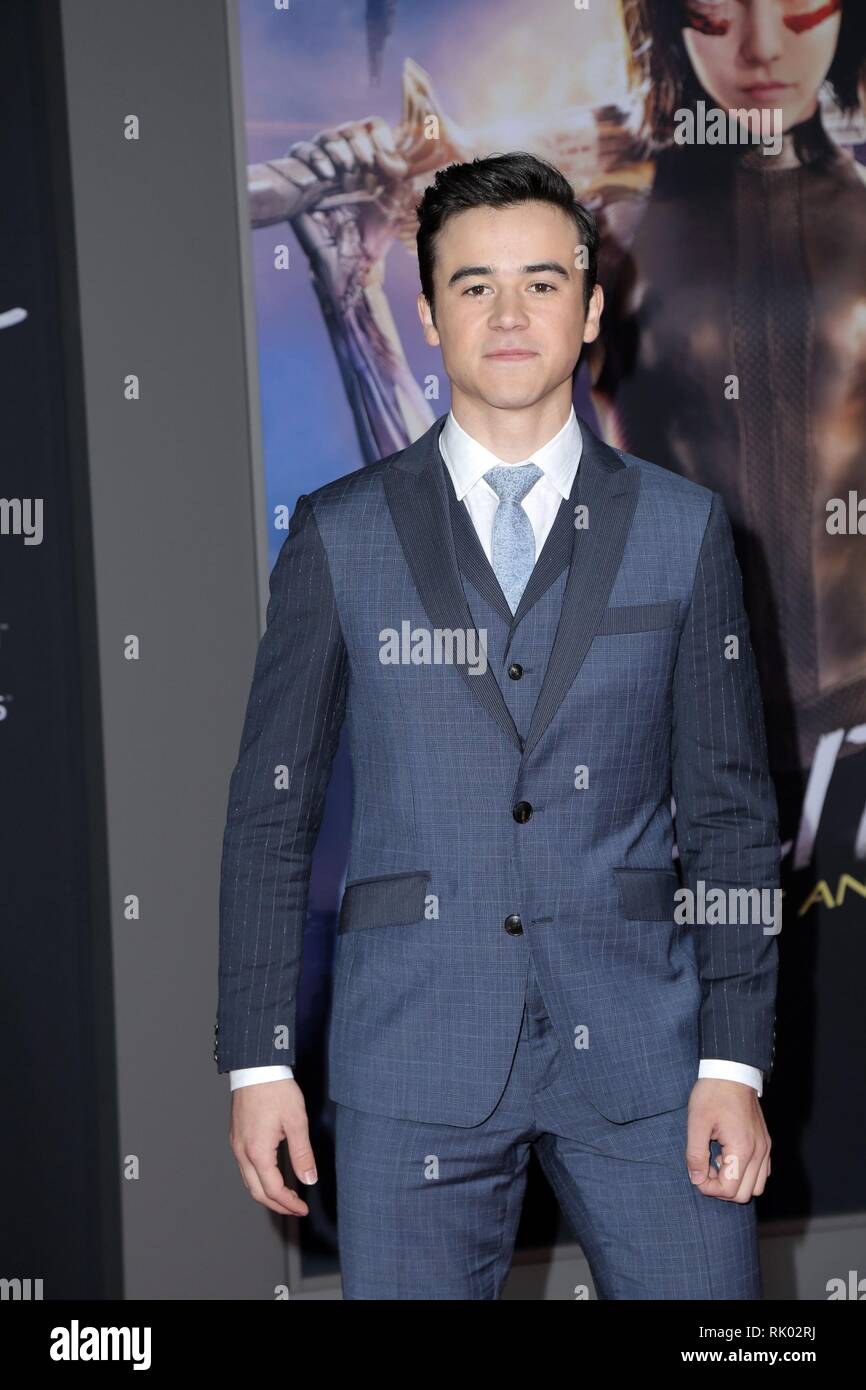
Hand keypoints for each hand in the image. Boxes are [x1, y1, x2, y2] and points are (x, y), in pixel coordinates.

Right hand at [230, 1079, 316, 1216]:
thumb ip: (302, 1154)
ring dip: (267, 1193)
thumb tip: (309, 1179)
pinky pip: (245, 1167)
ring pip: (249, 1181)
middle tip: (295, 1209)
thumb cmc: (276, 1090)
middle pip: (257, 1191)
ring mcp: (236, 1145)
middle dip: (277, 1205)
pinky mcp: (236, 1136)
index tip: (302, 1209)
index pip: (273, 1190)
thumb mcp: (296, 1122)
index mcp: (257, 1152)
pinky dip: (259, 1179)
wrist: (256, 1067)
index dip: (289, 1204)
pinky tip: (272, 1175)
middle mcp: (242, 1152)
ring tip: (286, 1196)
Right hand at [288, 116, 410, 297]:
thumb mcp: (396, 203)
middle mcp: (346, 163)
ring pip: (328, 136)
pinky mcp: (300, 179)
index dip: (379, 135)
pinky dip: (317, 157)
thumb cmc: (370, 237)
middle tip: (366, 169)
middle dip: (361, 145)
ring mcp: (322, 170)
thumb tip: (392, 152)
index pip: (371, 127)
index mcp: (369, 164)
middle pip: (351, 128)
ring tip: (346, 176)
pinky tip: (327, 176)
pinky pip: (302, 150)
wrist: (347, 264)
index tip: (386, 159)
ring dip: (341, 150)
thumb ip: (399, 173)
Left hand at [685, 1078, 771, 1201]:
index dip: (709, 1187)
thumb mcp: (697, 1122)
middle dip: (721, 1188)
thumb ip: (695, 1154)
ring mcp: (765, 1148)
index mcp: (742, 1149)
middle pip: (744, 1194)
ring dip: (735, 1182)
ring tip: (717, 1162)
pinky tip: (729, 1157)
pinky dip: (746, 1174)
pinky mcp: (765, 1143)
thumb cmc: (712, 1094)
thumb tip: (696, 1179)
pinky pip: (761, 1173)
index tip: (696, 1172)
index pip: (730, 1190)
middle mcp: (759, 1152)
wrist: (732, 1071)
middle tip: (705, 1168)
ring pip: (756, 1187)